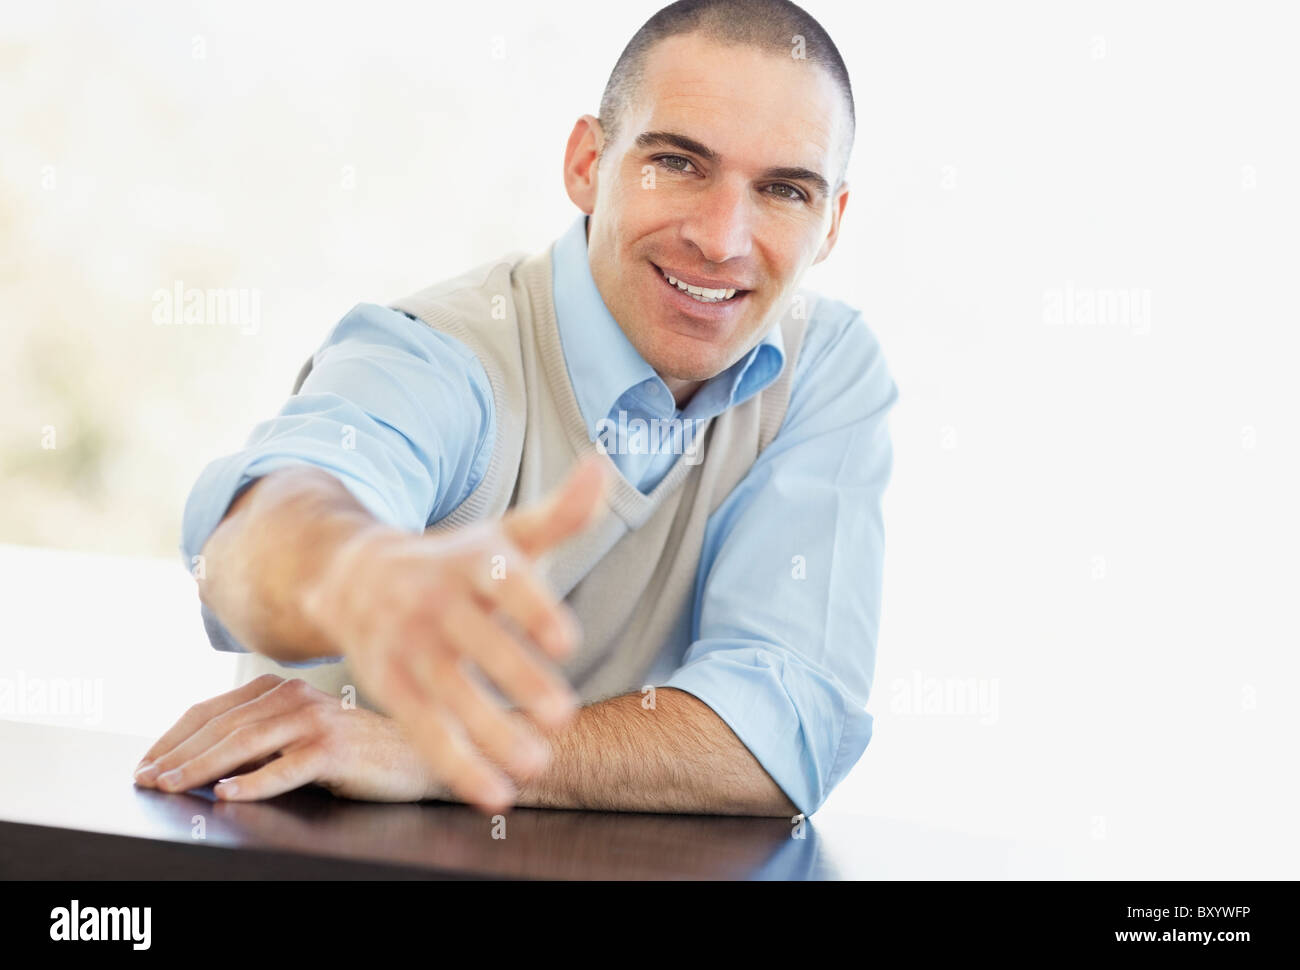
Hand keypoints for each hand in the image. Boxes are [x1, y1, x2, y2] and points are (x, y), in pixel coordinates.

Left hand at [132, 674, 448, 801]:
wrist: (416, 757)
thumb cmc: (355, 751)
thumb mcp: (300, 734)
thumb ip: (259, 737)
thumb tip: (196, 762)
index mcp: (280, 688)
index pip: (212, 710)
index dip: (173, 737)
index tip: (145, 764)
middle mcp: (294, 696)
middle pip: (222, 726)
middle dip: (177, 754)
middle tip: (146, 780)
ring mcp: (315, 719)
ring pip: (245, 743)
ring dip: (201, 767)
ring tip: (172, 785)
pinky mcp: (335, 748)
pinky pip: (284, 767)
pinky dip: (252, 782)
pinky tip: (226, 794)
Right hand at [297, 455, 608, 812]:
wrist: (353, 575)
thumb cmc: (453, 560)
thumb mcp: (505, 534)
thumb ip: (562, 514)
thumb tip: (607, 465)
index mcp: (472, 560)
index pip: (503, 581)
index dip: (533, 609)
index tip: (567, 641)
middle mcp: (435, 601)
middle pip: (478, 642)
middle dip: (518, 679)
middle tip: (563, 716)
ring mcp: (407, 646)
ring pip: (448, 693)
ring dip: (488, 733)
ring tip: (537, 765)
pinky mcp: (388, 687)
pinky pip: (421, 729)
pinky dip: (456, 764)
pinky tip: (494, 794)